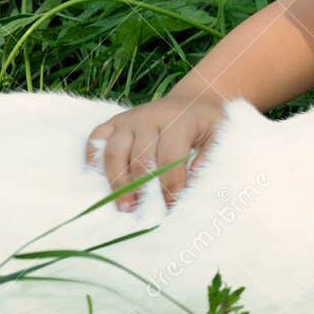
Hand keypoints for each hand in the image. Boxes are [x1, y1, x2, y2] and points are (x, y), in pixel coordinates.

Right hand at [85, 93, 227, 211]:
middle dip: (142, 189)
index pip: (170, 158)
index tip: (171, 207)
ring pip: (114, 152)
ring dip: (116, 181)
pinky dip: (92, 159)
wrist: (192, 100)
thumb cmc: (207, 122)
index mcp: (177, 121)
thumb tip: (191, 179)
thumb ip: (210, 155)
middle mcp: (149, 117)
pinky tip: (98, 181)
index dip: (171, 186)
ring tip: (123, 206)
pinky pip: (96, 139)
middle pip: (140, 158)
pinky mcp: (114, 121)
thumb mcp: (221, 133)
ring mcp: (128, 119)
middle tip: (142, 213)